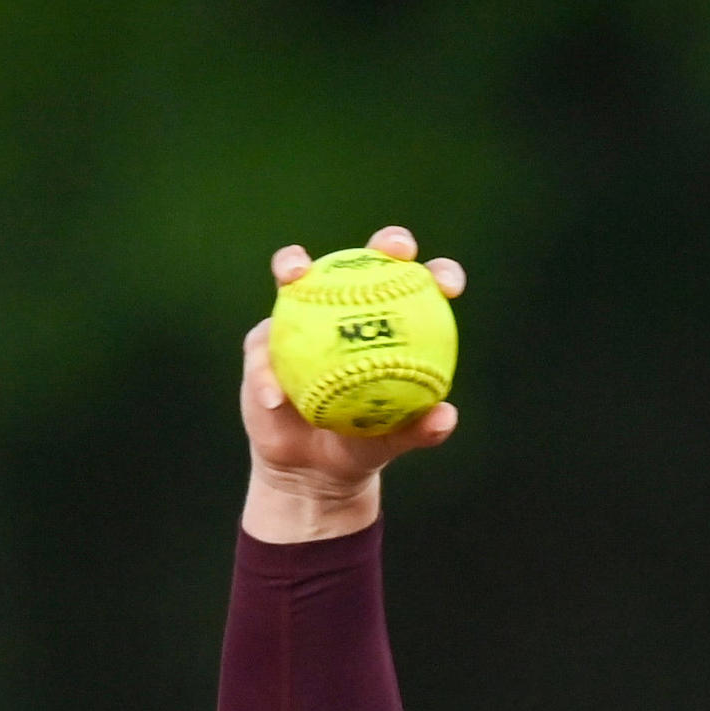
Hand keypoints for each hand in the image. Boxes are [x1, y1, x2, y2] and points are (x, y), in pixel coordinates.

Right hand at [239, 226, 464, 542]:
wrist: (309, 468)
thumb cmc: (356, 446)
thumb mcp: (388, 443)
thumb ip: (416, 430)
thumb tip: (446, 416)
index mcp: (386, 323)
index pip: (419, 289)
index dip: (438, 274)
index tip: (447, 285)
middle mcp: (344, 307)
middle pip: (368, 259)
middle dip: (388, 242)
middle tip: (396, 250)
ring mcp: (300, 316)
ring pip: (295, 276)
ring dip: (292, 264)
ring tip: (294, 275)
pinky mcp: (262, 341)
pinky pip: (262, 350)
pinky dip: (267, 373)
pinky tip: (274, 395)